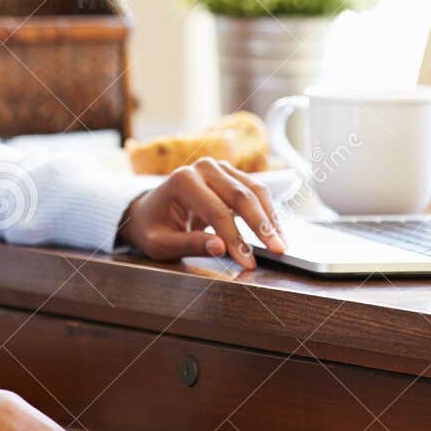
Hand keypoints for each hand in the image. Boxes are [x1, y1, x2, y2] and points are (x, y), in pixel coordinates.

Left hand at [118, 156, 288, 268]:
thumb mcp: (161, 243)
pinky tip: (275, 231)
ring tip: (282, 243)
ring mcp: (219, 168)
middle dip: (262, 226)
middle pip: (241, 196)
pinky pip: (255, 190)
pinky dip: (267, 211)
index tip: (249, 263)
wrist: (149, 211)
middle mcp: (203, 167)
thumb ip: (189, 244)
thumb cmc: (153, 228)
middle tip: (279, 250)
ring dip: (270, 218)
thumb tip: (220, 248)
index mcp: (182, 181)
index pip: (217, 212)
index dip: (236, 239)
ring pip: (254, 190)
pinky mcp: (230, 174)